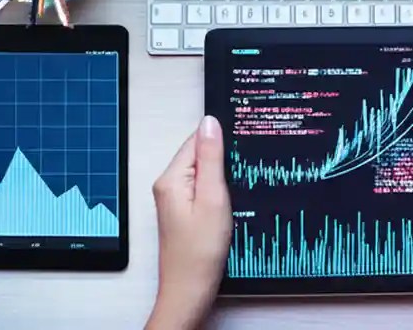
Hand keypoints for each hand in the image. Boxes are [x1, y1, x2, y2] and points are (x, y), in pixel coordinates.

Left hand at [146, 117, 231, 329]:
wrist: (189, 291)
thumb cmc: (200, 251)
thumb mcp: (212, 198)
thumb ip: (211, 158)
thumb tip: (210, 121)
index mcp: (171, 178)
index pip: (197, 140)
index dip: (222, 140)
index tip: (243, 146)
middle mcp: (168, 185)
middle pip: (199, 155)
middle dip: (223, 159)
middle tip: (244, 172)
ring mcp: (174, 199)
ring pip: (203, 172)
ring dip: (222, 176)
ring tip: (239, 188)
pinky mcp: (183, 212)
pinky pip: (202, 188)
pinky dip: (218, 190)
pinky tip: (230, 201)